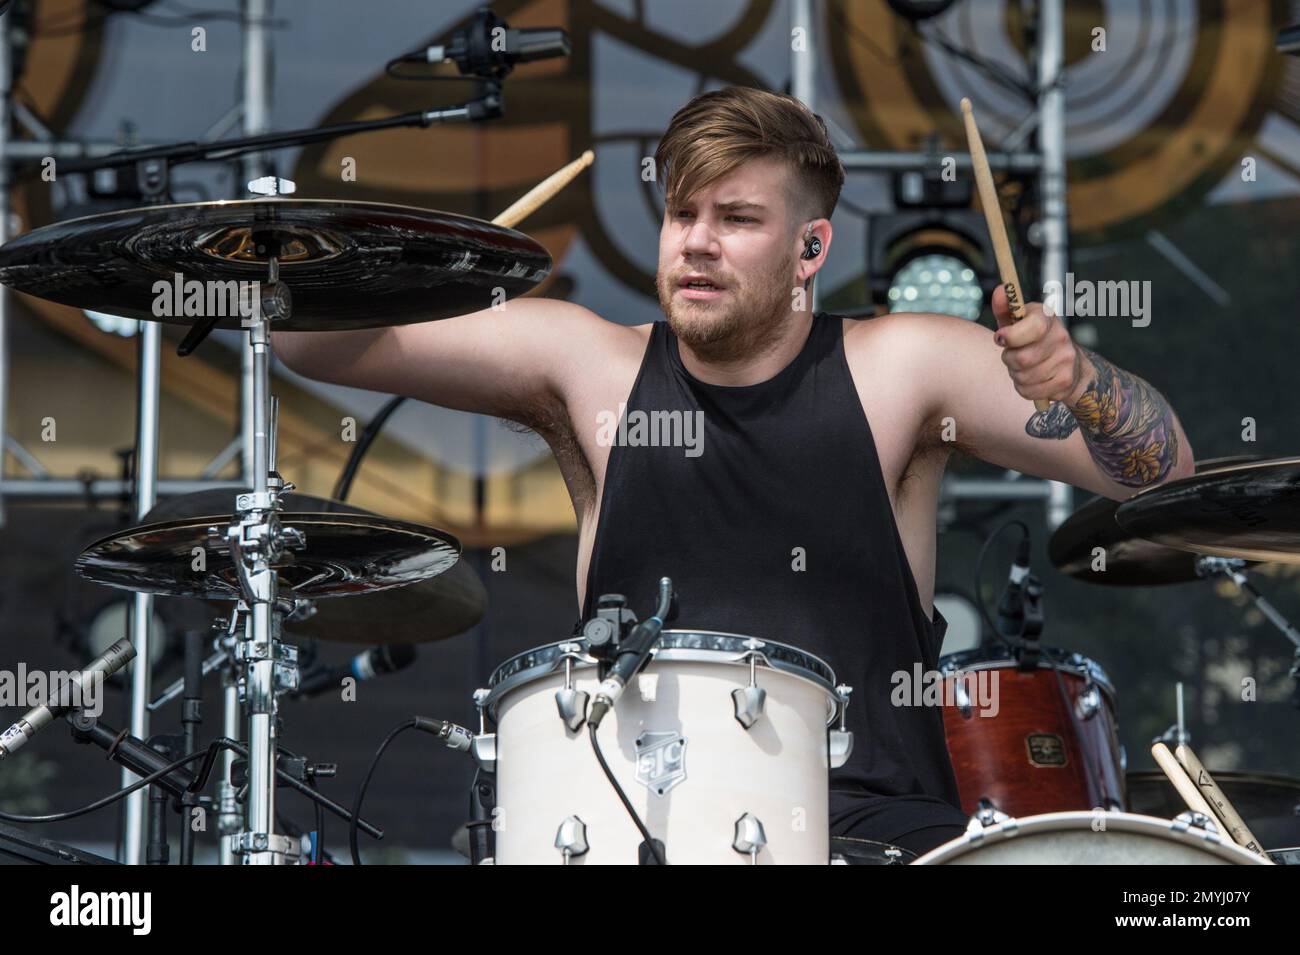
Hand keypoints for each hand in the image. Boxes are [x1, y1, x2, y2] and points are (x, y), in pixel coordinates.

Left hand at [990, 284, 1086, 404]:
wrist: (1069, 365)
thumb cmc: (1032, 340)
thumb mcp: (1018, 322)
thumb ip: (1006, 308)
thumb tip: (1000, 290)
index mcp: (1046, 317)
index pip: (1032, 327)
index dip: (1011, 336)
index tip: (999, 338)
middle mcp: (1061, 336)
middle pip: (1022, 359)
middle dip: (1009, 361)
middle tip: (1012, 357)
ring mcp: (1066, 360)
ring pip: (1024, 377)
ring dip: (1016, 375)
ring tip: (1023, 368)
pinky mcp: (1065, 381)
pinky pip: (1030, 391)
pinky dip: (1024, 389)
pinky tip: (1032, 380)